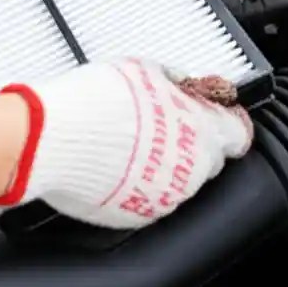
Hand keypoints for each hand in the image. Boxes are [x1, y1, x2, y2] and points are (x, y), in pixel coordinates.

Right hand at [0, 58, 253, 228]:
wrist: (49, 139)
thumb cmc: (93, 102)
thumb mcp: (144, 69)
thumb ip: (176, 81)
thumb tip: (185, 85)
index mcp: (201, 132)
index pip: (238, 133)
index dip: (225, 121)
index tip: (213, 115)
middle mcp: (190, 171)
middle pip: (208, 158)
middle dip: (192, 142)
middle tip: (161, 125)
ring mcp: (163, 198)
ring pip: (178, 181)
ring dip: (164, 164)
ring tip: (129, 143)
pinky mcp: (135, 216)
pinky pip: (148, 199)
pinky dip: (138, 184)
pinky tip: (115, 163)